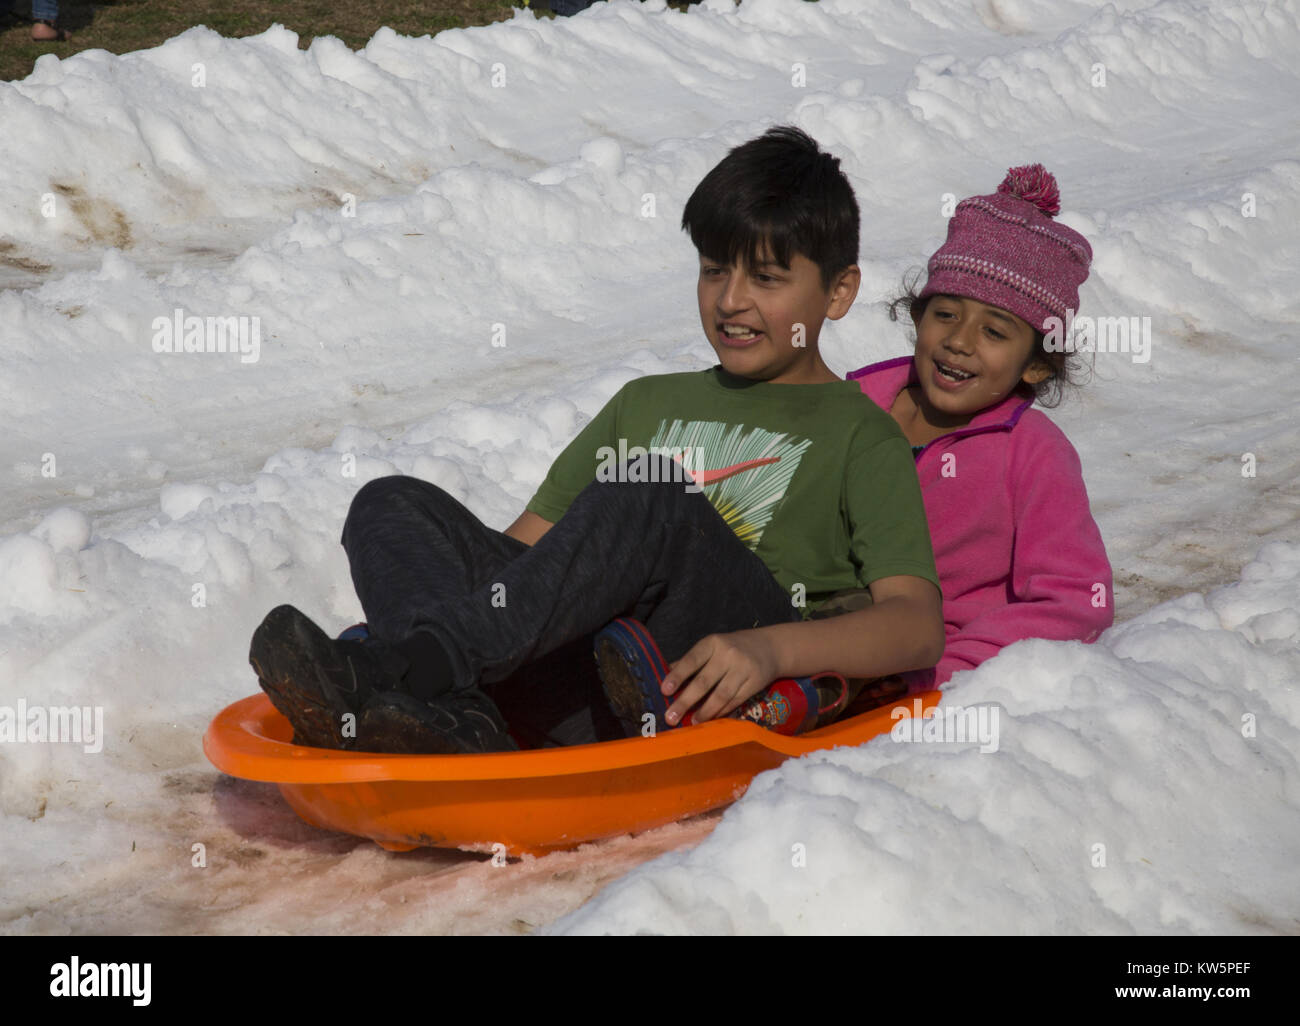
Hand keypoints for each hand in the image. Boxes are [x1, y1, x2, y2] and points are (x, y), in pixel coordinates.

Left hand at [661, 630, 779, 725]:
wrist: (770, 646)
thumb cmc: (732, 648)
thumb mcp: (711, 647)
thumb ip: (689, 661)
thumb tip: (665, 675)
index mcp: (712, 643)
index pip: (691, 660)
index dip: (677, 676)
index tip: (664, 691)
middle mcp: (728, 654)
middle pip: (704, 681)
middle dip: (686, 701)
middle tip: (670, 717)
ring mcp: (743, 668)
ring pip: (721, 694)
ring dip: (705, 712)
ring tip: (692, 723)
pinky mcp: (755, 682)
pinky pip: (735, 700)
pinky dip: (722, 711)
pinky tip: (711, 719)